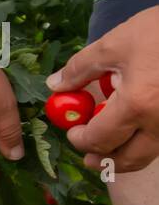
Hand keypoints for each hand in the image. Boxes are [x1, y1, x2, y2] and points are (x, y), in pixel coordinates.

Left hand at [49, 5, 158, 172]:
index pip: (100, 138)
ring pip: (149, 155)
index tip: (73, 132)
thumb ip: (80, 69)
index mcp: (137, 105)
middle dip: (104, 161)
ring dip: (125, 157)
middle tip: (88, 156)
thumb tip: (55, 85)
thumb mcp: (115, 44)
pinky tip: (134, 130)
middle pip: (128, 159)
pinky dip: (145, 143)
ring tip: (108, 148)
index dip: (80, 140)